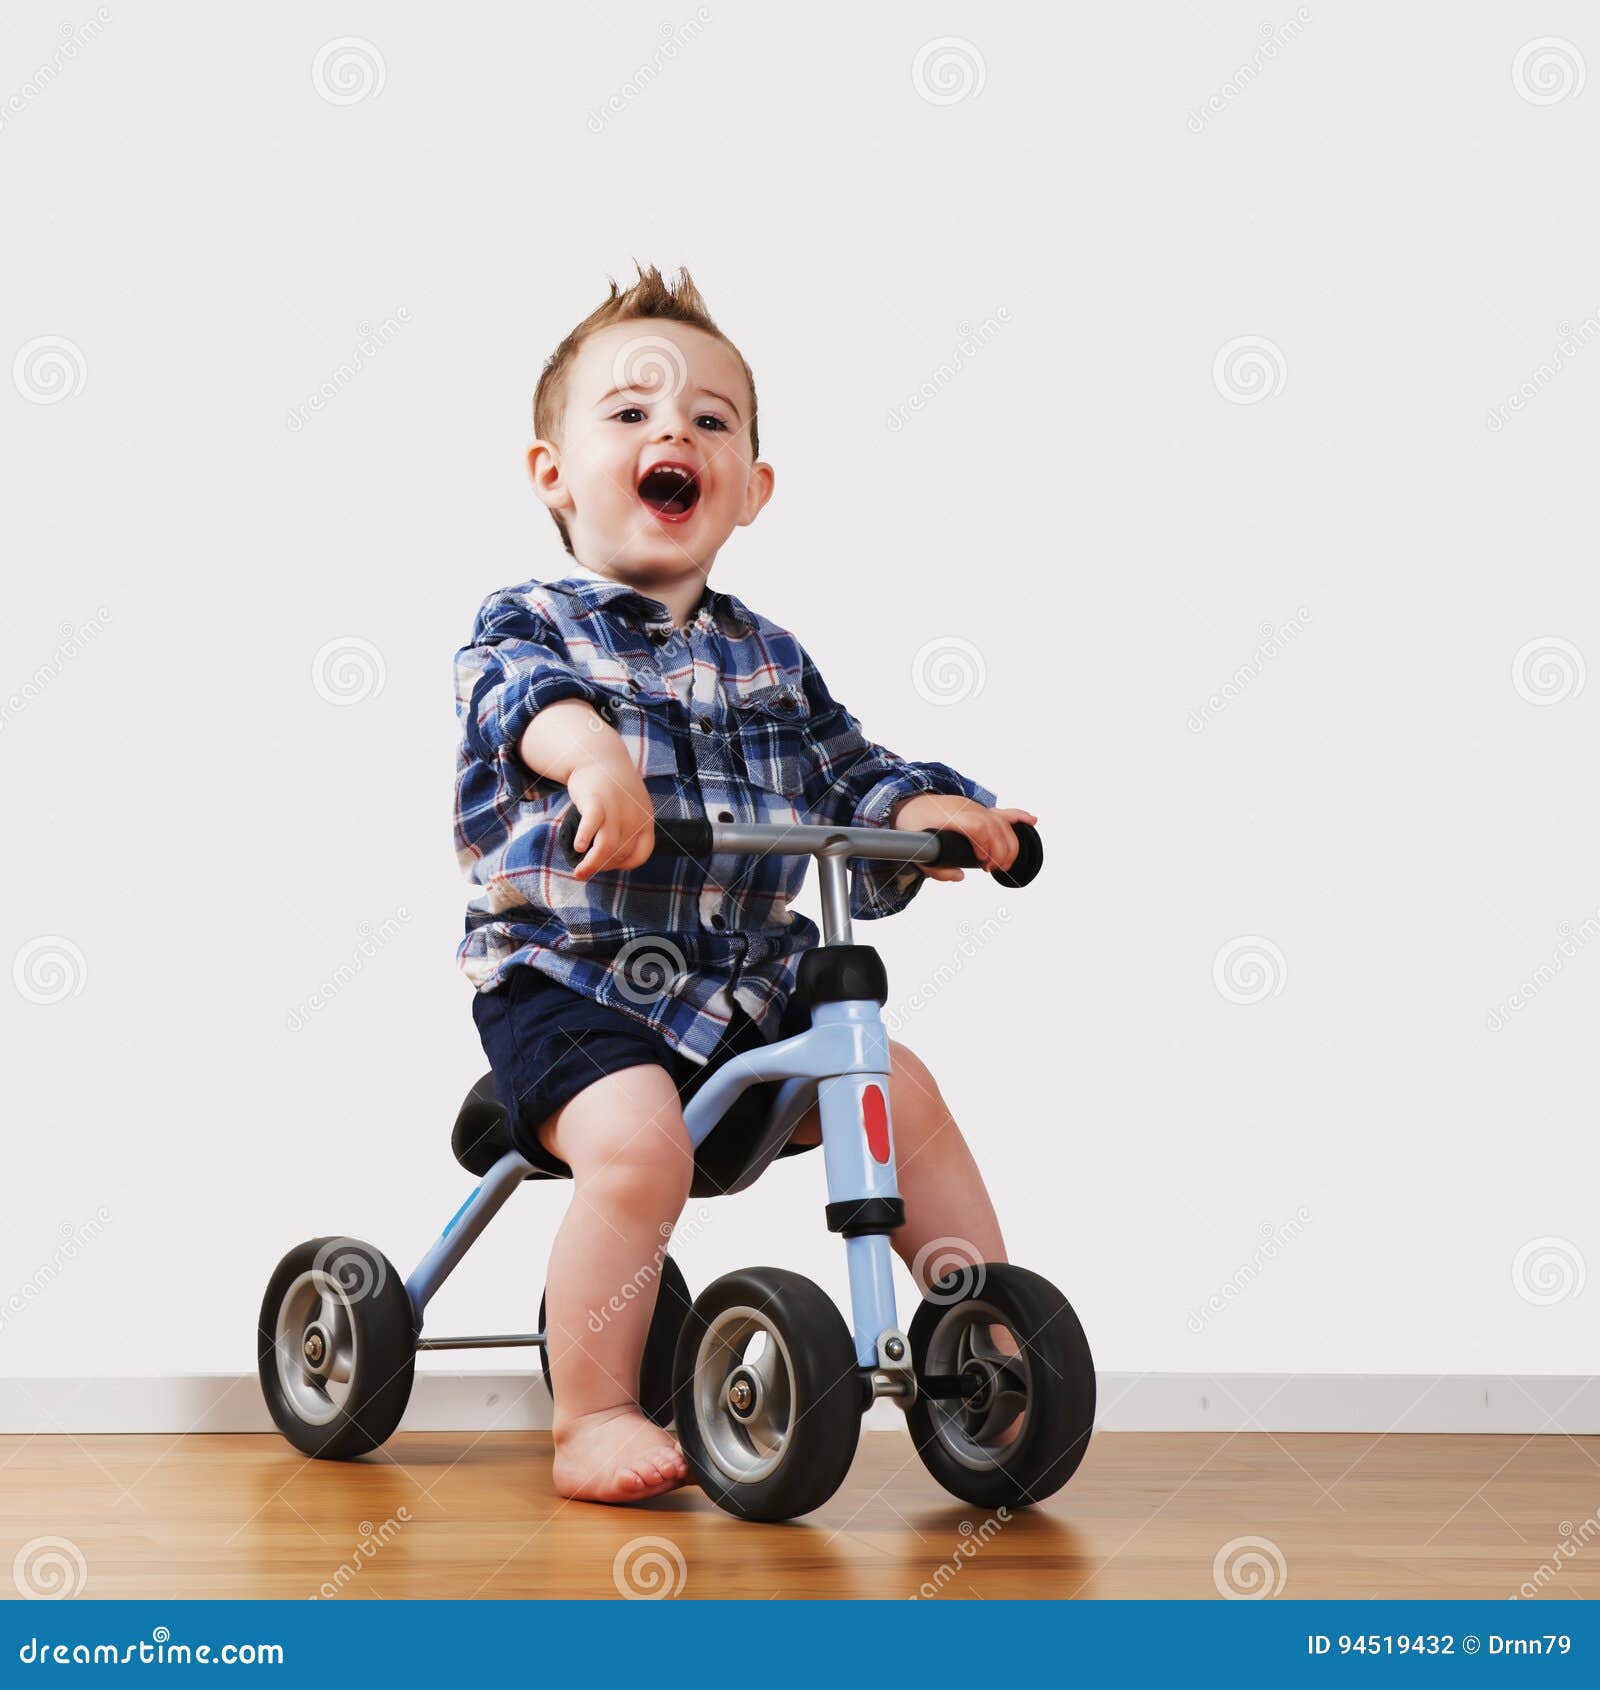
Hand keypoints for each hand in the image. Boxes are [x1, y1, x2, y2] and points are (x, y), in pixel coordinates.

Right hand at [566, 757, 654, 880]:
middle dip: (602, 866)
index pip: (640, 854)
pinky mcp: (596, 800)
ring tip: (579, 873)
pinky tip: (578, 848)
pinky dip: (585, 838)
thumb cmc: (612, 788)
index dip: (624, 864)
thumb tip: (611, 858)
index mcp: (645, 820)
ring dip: (592, 864)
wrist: (600, 756)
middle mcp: (633, 816)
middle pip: (620, 853)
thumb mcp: (630, 808)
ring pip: (606, 846)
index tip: (609, 865)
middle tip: (586, 870)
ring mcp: (615, 808)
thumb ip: (627, 830)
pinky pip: (592, 824)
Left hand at [891, 795, 1037, 883]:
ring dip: (1009, 842)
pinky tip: (1032, 820)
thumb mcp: (914, 850)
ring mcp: (972, 806)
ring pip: (1000, 820)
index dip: (985, 844)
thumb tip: (960, 877)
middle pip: (993, 825)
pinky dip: (1017, 816)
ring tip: (1004, 863)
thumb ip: (935, 868)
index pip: (976, 826)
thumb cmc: (910, 826)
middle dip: (1000, 850)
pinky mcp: (977, 809)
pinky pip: (1000, 810)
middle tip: (994, 869)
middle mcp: (964, 808)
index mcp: (948, 816)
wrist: (906, 804)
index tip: (982, 862)